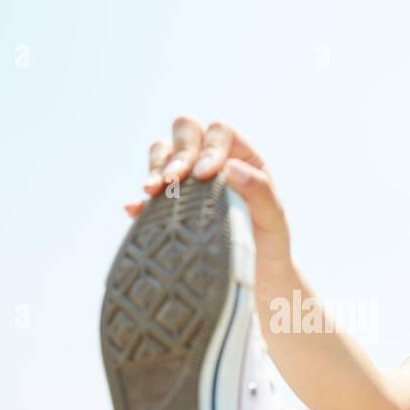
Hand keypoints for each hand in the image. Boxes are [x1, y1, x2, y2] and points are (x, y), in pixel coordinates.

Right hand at [124, 114, 291, 264]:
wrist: (257, 277)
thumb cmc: (270, 242)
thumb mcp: (273, 217)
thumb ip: (259, 189)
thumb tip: (231, 167)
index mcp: (240, 156)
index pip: (219, 132)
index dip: (209, 146)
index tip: (204, 174)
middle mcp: (210, 160)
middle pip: (186, 131)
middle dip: (178, 153)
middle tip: (174, 179)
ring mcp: (187, 182)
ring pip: (161, 152)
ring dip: (155, 167)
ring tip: (153, 190)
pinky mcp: (168, 208)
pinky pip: (146, 197)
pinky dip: (139, 201)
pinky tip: (136, 210)